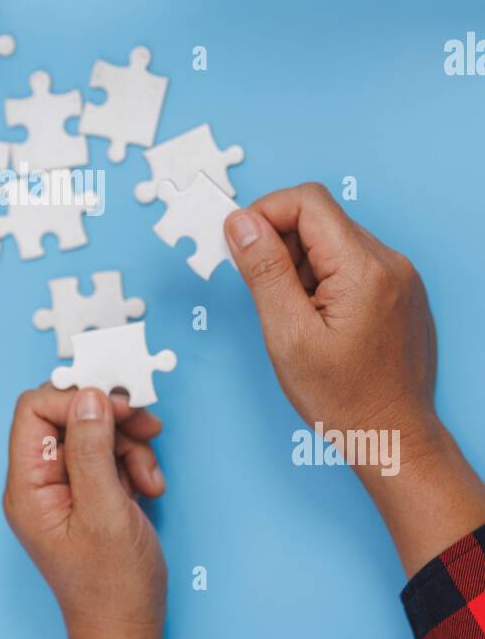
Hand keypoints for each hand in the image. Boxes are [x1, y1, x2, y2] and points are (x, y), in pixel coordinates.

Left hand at [5, 385, 166, 638]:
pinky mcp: (89, 496)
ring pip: (94, 433)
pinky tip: (148, 489)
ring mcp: (65, 491)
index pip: (34, 411)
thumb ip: (93, 450)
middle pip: (67, 417)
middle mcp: (40, 484)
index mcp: (28, 487)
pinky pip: (108, 457)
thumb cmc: (112, 587)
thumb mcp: (106, 511)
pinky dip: (133, 464)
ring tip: (149, 477)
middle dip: (110, 419)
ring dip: (129, 445)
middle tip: (146, 427)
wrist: (128, 633)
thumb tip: (88, 398)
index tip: (116, 404)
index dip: (74, 399)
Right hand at [225, 182, 436, 441]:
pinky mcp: (398, 291)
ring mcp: (399, 276)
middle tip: (263, 289)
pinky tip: (316, 318)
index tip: (239, 244)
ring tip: (294, 314)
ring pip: (332, 240)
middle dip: (280, 243)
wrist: (394, 437)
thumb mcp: (287, 336)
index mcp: (364, 269)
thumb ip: (264, 271)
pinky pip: (351, 262)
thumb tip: (241, 223)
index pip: (308, 201)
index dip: (264, 213)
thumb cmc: (345, 399)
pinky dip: (322, 278)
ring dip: (301, 264)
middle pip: (320, 218)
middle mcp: (389, 263)